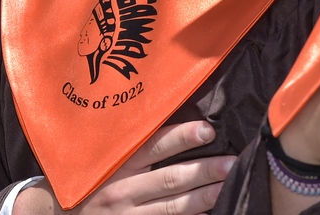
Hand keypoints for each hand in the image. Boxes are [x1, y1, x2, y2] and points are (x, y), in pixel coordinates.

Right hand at [14, 121, 234, 214]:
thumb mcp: (100, 155)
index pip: (153, 146)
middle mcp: (122, 189)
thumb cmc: (87, 177)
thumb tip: (165, 113)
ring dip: (203, 197)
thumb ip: (129, 140)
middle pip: (170, 179)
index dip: (181, 138)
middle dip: (203, 171)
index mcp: (116, 163)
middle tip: (232, 162)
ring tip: (227, 186)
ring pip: (173, 207)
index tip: (208, 131)